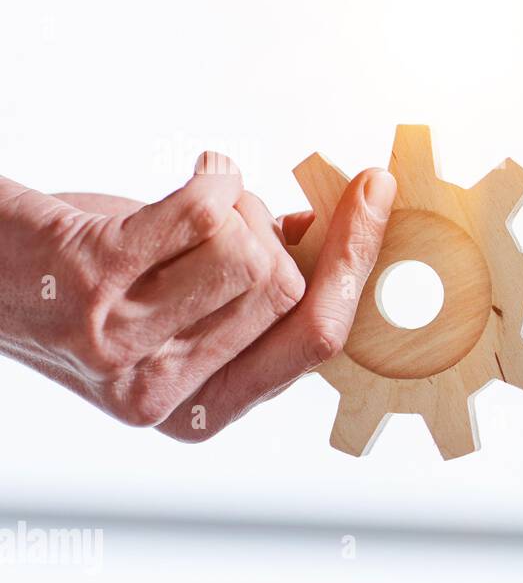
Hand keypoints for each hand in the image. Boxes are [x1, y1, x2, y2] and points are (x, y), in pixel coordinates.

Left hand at [0, 153, 396, 439]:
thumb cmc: (86, 280)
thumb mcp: (181, 304)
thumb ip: (255, 290)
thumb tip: (329, 236)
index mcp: (202, 408)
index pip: (315, 342)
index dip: (356, 262)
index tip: (377, 193)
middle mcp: (164, 395)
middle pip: (287, 292)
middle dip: (271, 230)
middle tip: (236, 206)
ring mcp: (126, 345)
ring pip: (250, 254)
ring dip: (234, 204)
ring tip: (197, 200)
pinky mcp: (93, 285)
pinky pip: (203, 214)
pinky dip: (212, 177)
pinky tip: (196, 174)